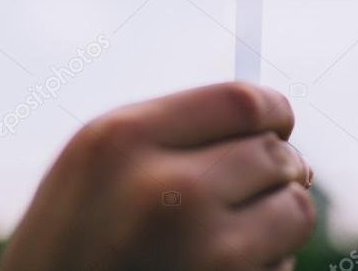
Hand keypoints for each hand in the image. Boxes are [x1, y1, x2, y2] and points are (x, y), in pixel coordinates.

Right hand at [0, 83, 314, 270]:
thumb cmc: (63, 251)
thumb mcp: (92, 169)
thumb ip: (169, 134)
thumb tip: (266, 123)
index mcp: (123, 141)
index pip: (240, 102)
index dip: (272, 111)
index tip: (279, 123)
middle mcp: (167, 191)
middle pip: (274, 154)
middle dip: (278, 169)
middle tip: (260, 184)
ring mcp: (202, 252)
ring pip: (294, 210)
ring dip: (279, 220)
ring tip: (233, 234)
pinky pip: (284, 267)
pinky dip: (267, 267)